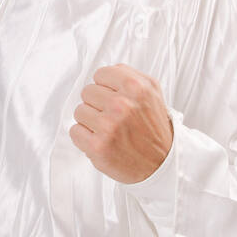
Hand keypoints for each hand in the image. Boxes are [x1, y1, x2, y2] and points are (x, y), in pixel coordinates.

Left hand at [69, 64, 174, 184]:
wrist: (162, 164)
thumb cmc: (154, 128)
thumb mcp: (152, 92)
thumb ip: (129, 75)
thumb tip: (105, 72)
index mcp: (135, 87)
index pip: (100, 74)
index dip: (106, 87)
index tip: (114, 97)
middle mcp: (122, 104)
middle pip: (87, 92)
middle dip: (98, 104)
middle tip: (114, 116)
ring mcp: (108, 126)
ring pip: (79, 111)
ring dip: (91, 121)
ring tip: (109, 129)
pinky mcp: (98, 146)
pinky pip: (74, 131)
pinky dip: (85, 137)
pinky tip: (102, 140)